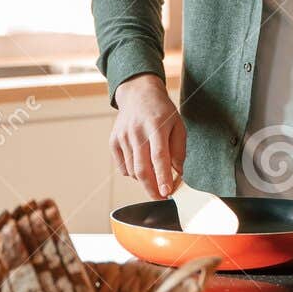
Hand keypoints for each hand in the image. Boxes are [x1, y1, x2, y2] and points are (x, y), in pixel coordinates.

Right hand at [112, 74, 186, 198]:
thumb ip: (179, 149)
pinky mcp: (113, 141)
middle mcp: (137, 132)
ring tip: (155, 174)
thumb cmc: (162, 111)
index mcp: (156, 126)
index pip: (159, 156)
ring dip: (145, 180)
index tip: (167, 192)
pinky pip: (123, 167)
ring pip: (133, 171)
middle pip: (142, 169)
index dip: (163, 177)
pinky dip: (133, 172)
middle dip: (151, 189)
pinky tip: (142, 163)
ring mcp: (123, 137)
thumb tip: (177, 173)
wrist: (138, 93)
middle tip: (161, 197)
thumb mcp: (178, 125)